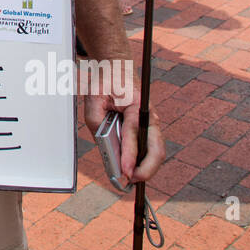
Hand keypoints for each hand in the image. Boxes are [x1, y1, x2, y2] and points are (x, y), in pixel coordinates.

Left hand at [82, 62, 165, 185]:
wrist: (118, 69)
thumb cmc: (106, 82)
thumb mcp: (94, 98)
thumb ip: (96, 122)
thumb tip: (104, 147)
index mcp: (136, 104)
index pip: (133, 134)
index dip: (129, 156)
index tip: (125, 172)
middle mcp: (148, 116)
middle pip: (156, 148)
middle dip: (146, 169)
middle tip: (130, 180)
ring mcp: (151, 123)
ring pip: (156, 151)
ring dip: (146, 168)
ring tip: (129, 179)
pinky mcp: (148, 128)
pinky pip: (150, 149)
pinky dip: (143, 162)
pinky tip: (131, 170)